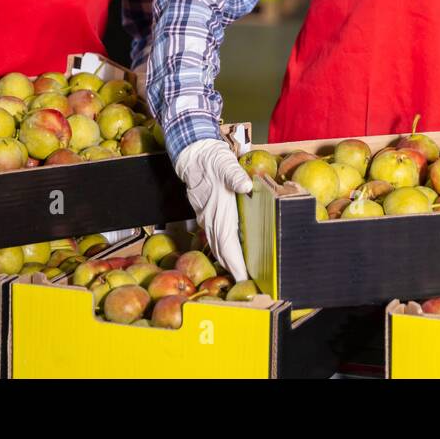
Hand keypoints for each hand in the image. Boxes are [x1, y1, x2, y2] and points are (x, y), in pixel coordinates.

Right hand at [172, 137, 251, 280]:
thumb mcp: (226, 165)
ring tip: (240, 273)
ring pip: (217, 246)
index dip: (236, 265)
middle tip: (247, 283)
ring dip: (227, 261)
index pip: (228, 246)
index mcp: (220, 213)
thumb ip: (235, 176)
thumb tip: (246, 184)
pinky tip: (231, 250)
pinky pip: (215, 237)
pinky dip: (223, 248)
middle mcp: (211, 220)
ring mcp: (207, 218)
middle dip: (233, 270)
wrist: (193, 155)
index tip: (244, 279)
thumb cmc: (211, 160)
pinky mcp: (206, 214)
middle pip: (222, 252)